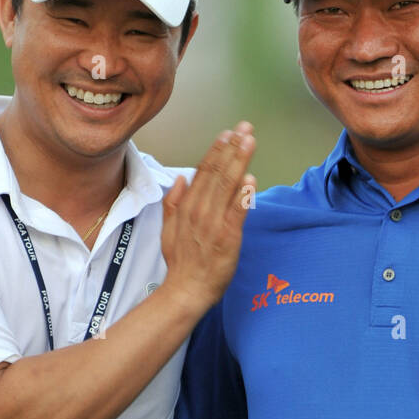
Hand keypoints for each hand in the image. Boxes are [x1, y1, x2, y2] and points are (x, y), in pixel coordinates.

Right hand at [161, 121, 255, 312]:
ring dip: (239, 161)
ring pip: (227, 186)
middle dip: (232, 148)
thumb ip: (173, 203)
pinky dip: (244, 194)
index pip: (203, 171)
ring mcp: (213, 223)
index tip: (228, 133)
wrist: (186, 289)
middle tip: (245, 128)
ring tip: (249, 141)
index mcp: (187, 206)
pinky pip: (237, 211)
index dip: (217, 150)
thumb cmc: (181, 262)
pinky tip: (251, 179)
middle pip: (217, 173)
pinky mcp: (227, 237)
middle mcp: (199, 210)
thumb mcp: (168, 229)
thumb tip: (181, 178)